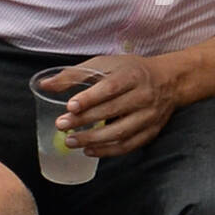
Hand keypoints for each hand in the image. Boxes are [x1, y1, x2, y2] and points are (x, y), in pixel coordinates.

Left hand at [51, 55, 178, 158]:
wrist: (169, 81)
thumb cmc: (131, 71)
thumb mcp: (106, 64)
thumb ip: (75, 74)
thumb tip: (44, 84)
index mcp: (132, 75)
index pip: (110, 88)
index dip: (90, 98)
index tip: (70, 106)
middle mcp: (143, 96)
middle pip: (112, 110)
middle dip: (85, 120)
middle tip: (62, 126)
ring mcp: (148, 116)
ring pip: (120, 132)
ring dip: (93, 139)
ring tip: (70, 141)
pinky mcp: (150, 132)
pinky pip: (127, 146)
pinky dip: (106, 151)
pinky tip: (88, 151)